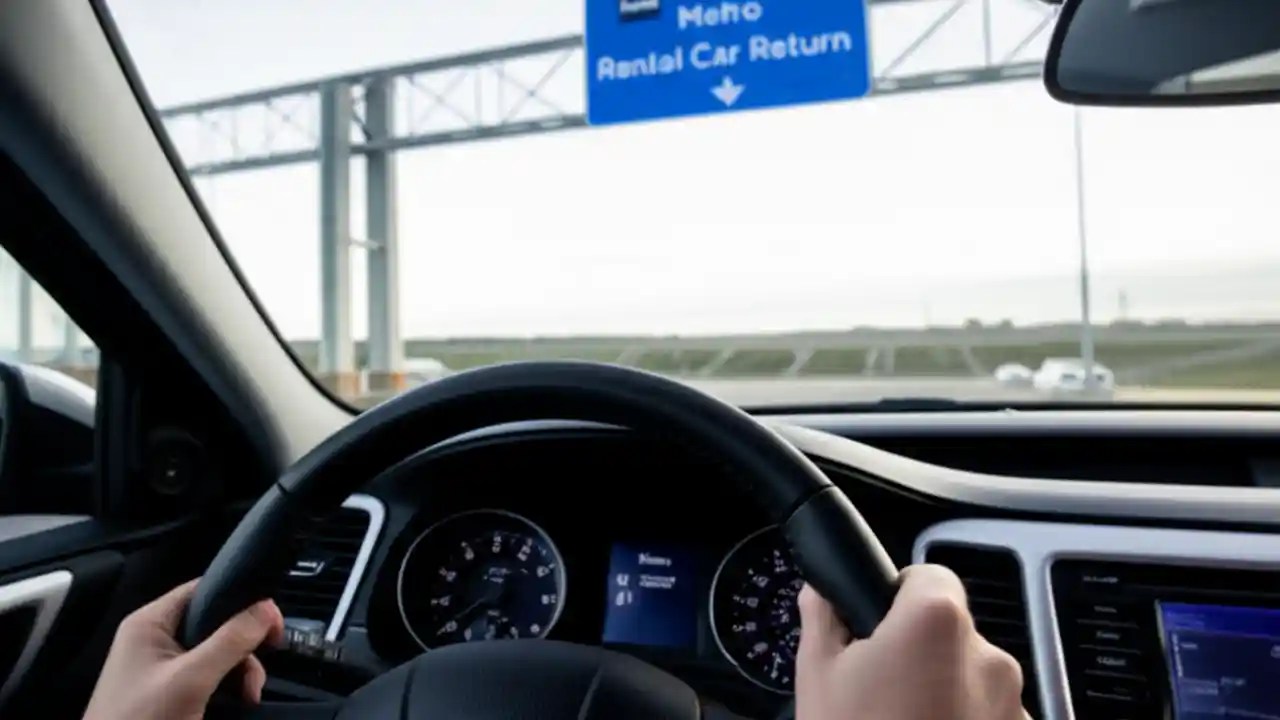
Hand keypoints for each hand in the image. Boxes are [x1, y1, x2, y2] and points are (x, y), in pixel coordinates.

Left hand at [83, 579, 284, 719]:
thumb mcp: (191, 679)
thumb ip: (230, 641)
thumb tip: (268, 607)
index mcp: (150, 622)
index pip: (203, 589)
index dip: (241, 598)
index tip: (271, 623)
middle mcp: (154, 638)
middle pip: (215, 622)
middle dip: (243, 646)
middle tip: (257, 672)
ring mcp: (160, 665)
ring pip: (216, 651)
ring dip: (240, 670)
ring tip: (248, 696)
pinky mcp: (167, 689)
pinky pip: (207, 674)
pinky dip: (227, 685)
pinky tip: (238, 701)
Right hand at [796, 564, 1028, 719]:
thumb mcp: (817, 675)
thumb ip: (824, 618)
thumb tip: (822, 595)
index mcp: (936, 622)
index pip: (929, 574)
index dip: (899, 595)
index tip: (878, 624)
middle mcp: (989, 657)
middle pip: (952, 631)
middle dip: (921, 651)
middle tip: (879, 687)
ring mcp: (1014, 707)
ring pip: (973, 679)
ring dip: (946, 692)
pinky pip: (990, 718)